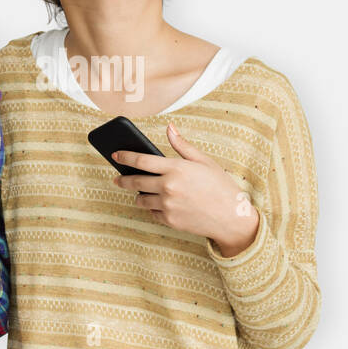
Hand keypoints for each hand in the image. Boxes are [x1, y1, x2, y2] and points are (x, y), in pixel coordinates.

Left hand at [113, 124, 258, 254]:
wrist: (233, 219)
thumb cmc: (221, 187)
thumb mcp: (204, 161)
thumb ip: (183, 145)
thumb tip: (169, 127)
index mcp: (176, 168)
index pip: (141, 160)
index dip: (124, 157)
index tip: (115, 155)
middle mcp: (169, 187)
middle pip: (135, 181)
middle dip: (123, 179)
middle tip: (117, 179)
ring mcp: (168, 205)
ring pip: (141, 199)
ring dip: (139, 195)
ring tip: (141, 192)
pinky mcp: (170, 221)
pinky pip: (153, 213)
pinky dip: (153, 208)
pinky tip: (159, 204)